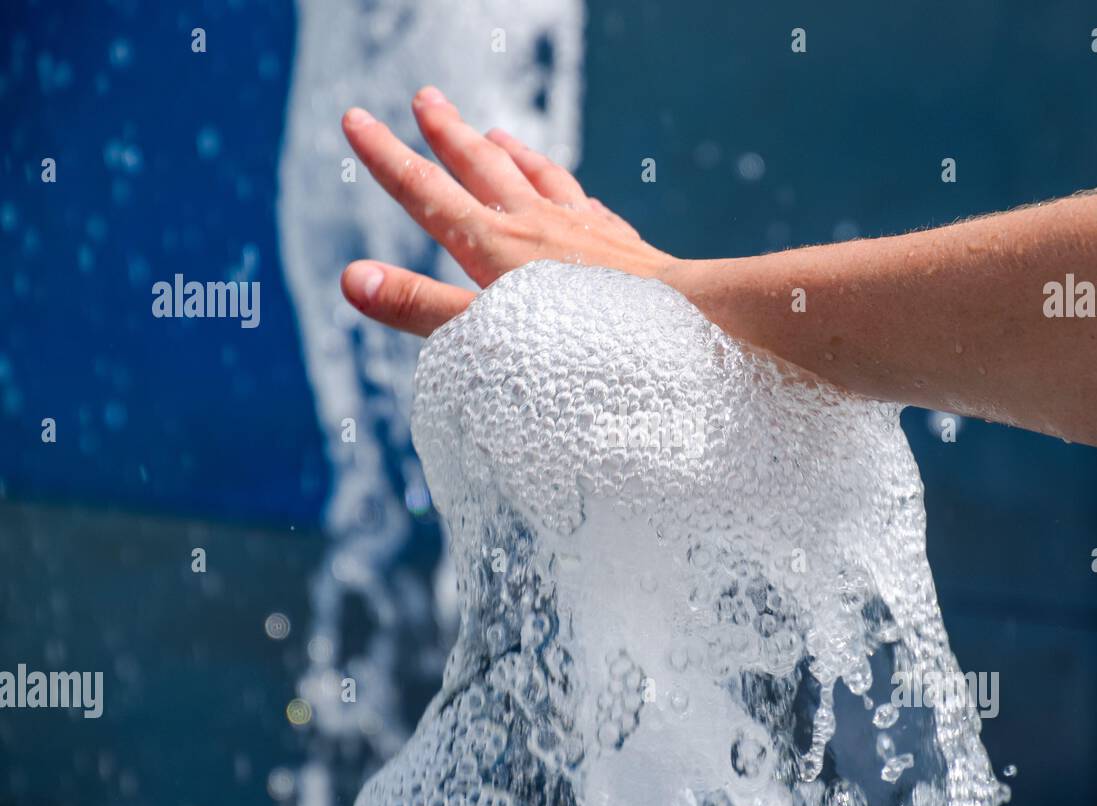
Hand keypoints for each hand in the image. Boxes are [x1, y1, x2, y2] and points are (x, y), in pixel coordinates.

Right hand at [339, 86, 678, 335]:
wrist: (676, 329)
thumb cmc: (579, 347)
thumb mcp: (484, 336)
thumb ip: (420, 308)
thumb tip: (350, 278)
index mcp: (494, 246)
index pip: (426, 192)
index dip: (386, 157)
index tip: (356, 119)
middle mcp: (536, 224)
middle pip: (482, 167)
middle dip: (448, 133)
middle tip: (424, 98)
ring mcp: (583, 230)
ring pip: (539, 176)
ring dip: (511, 153)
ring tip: (495, 133)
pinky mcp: (622, 247)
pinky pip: (589, 206)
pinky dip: (571, 191)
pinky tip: (576, 194)